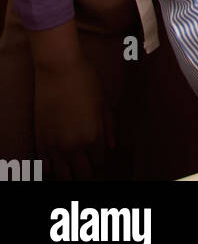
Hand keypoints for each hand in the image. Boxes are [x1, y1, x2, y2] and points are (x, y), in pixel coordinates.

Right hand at [34, 57, 115, 179]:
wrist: (58, 67)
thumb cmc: (85, 80)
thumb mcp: (103, 102)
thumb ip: (109, 126)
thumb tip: (112, 146)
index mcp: (93, 136)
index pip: (99, 163)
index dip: (100, 160)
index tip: (98, 155)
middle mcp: (74, 146)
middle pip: (82, 174)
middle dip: (87, 169)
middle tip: (87, 161)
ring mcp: (54, 146)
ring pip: (63, 176)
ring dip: (69, 172)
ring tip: (72, 163)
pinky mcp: (40, 141)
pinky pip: (45, 168)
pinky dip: (52, 168)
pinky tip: (56, 162)